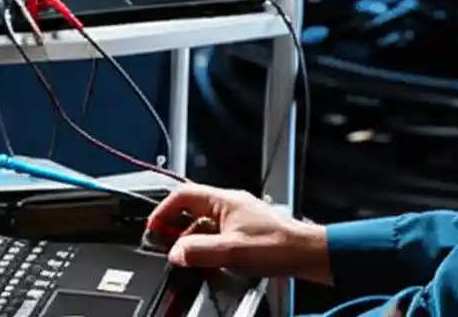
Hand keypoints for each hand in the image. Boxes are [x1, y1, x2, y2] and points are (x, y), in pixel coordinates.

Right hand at [146, 183, 332, 284]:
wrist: (304, 253)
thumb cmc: (277, 245)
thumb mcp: (230, 250)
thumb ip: (198, 251)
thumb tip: (175, 253)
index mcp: (224, 200)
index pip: (182, 195)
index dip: (163, 211)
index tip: (153, 229)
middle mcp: (229, 205)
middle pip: (190, 209)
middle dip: (174, 228)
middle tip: (165, 246)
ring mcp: (236, 217)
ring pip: (202, 224)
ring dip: (190, 240)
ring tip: (186, 258)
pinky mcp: (243, 231)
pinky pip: (215, 235)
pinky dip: (205, 246)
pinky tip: (207, 261)